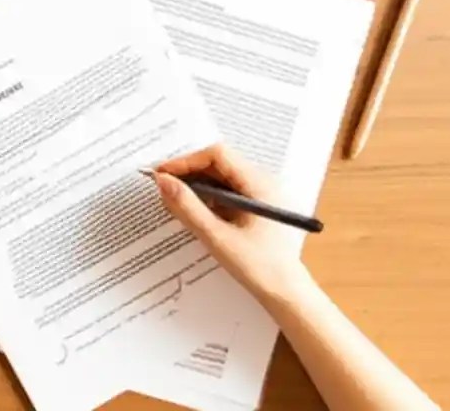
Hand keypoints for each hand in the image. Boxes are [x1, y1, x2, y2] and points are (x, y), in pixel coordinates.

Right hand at [152, 145, 307, 298]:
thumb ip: (188, 207)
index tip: (162, 173)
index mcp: (260, 184)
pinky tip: (191, 211)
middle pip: (218, 164)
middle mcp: (263, 184)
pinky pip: (226, 193)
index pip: (217, 155)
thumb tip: (163, 182)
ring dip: (196, 186)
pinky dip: (206, 198)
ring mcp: (260, 196)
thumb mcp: (217, 236)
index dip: (186, 160)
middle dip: (188, 172)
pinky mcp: (255, 209)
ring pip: (221, 179)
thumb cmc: (260, 268)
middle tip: (162, 185)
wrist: (287, 294)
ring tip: (173, 200)